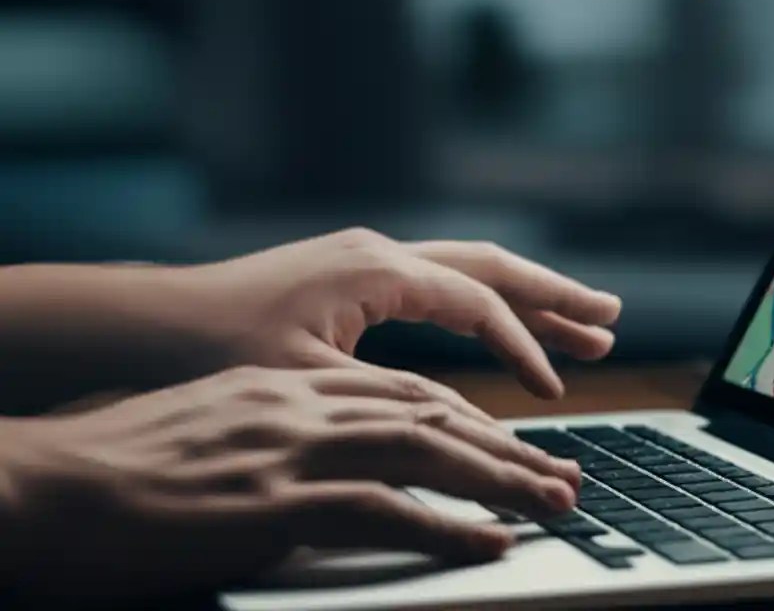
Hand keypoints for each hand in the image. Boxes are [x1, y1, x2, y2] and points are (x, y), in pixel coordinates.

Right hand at [0, 365, 579, 599]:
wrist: (45, 487)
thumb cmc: (118, 469)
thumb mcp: (215, 432)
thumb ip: (280, 436)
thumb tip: (331, 460)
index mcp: (287, 386)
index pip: (406, 390)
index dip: (473, 416)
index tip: (518, 444)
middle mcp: (300, 405)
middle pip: (434, 412)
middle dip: (509, 444)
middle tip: (565, 473)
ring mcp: (291, 451)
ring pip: (427, 449)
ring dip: (503, 478)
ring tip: (557, 503)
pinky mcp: (276, 503)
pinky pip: (387, 508)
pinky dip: (449, 526)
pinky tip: (491, 543)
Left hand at [194, 229, 621, 398]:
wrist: (153, 323)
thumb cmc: (218, 348)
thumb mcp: (309, 384)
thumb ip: (394, 397)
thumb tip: (468, 422)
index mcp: (380, 270)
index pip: (478, 305)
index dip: (525, 348)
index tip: (556, 393)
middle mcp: (383, 253)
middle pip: (493, 268)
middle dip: (555, 296)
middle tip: (611, 317)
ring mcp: (371, 259)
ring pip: (472, 272)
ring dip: (528, 298)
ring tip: (585, 322)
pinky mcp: (357, 276)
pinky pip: (442, 286)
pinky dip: (484, 308)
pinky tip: (503, 325)